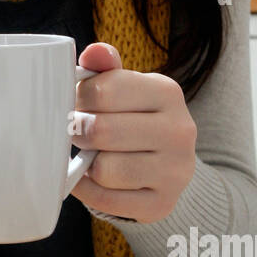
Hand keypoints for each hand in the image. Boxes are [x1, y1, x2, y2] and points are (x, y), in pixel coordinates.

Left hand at [68, 42, 196, 221]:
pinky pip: (106, 200)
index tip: (78, 103)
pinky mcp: (162, 204)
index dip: (78, 97)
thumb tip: (94, 52)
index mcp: (167, 92)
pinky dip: (88, 190)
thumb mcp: (125, 87)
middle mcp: (179, 131)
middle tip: (77, 131)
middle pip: (101, 131)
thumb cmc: (134, 118)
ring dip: (87, 164)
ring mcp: (175, 171)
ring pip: (104, 169)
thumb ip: (105, 68)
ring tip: (90, 155)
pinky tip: (90, 178)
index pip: (104, 90)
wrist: (167, 165)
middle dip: (79, 131)